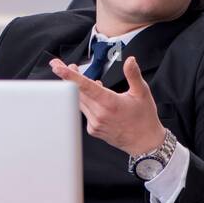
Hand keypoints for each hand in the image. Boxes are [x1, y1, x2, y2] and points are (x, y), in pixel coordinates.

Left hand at [49, 55, 166, 155]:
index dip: (70, 76)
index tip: (58, 67)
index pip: (85, 86)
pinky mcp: (93, 129)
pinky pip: (84, 111)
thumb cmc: (145, 117)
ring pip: (79, 101)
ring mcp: (95, 123)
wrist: (145, 142)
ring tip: (75, 74)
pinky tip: (92, 95)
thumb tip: (130, 60)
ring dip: (75, 88)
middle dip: (68, 77)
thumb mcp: (142, 93)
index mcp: (110, 103)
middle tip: (61, 65)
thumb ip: (133, 75)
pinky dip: (85, 101)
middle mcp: (99, 114)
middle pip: (77, 92)